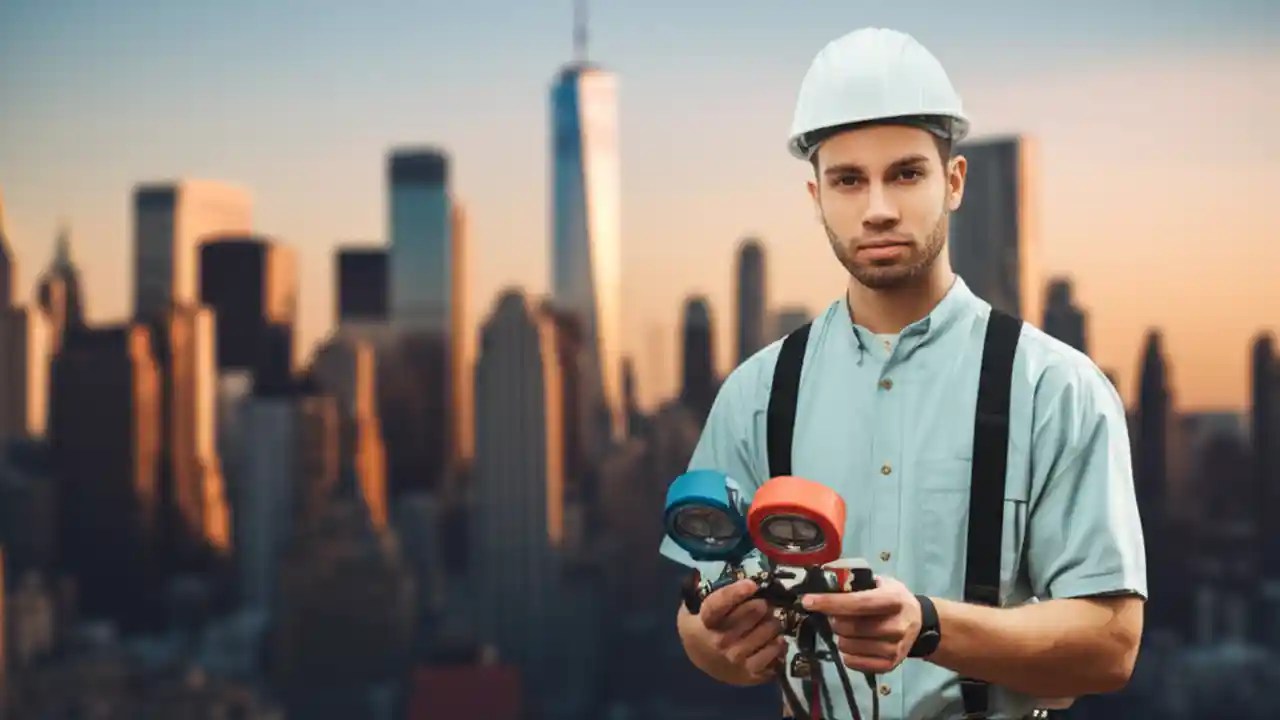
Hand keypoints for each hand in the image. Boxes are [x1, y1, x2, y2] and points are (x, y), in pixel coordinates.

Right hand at [697, 578, 787, 681]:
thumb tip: (716, 572)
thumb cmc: (701, 629)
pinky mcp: (751, 672)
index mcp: (706, 621)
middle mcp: (721, 640)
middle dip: (763, 604)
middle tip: (764, 604)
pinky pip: (776, 652)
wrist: (703, 663)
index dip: (736, 592)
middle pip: (754, 612)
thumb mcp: (691, 609)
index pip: (720, 604)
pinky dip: (779, 643)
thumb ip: (700, 590)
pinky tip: (774, 639)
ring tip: (769, 621)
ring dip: (773, 622)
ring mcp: (737, 658)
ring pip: (770, 630)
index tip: (751, 584)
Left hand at [800, 575, 921, 673]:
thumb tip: (823, 580)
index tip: (808, 601)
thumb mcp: (881, 582)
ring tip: (847, 629)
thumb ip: (856, 582)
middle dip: (833, 620)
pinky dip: (847, 654)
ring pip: (848, 646)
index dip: (829, 602)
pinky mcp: (890, 665)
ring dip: (840, 637)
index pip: (857, 603)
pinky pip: (854, 663)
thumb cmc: (893, 599)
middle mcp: (896, 626)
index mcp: (893, 600)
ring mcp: (894, 649)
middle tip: (835, 616)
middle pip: (849, 628)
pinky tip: (853, 643)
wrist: (920, 623)